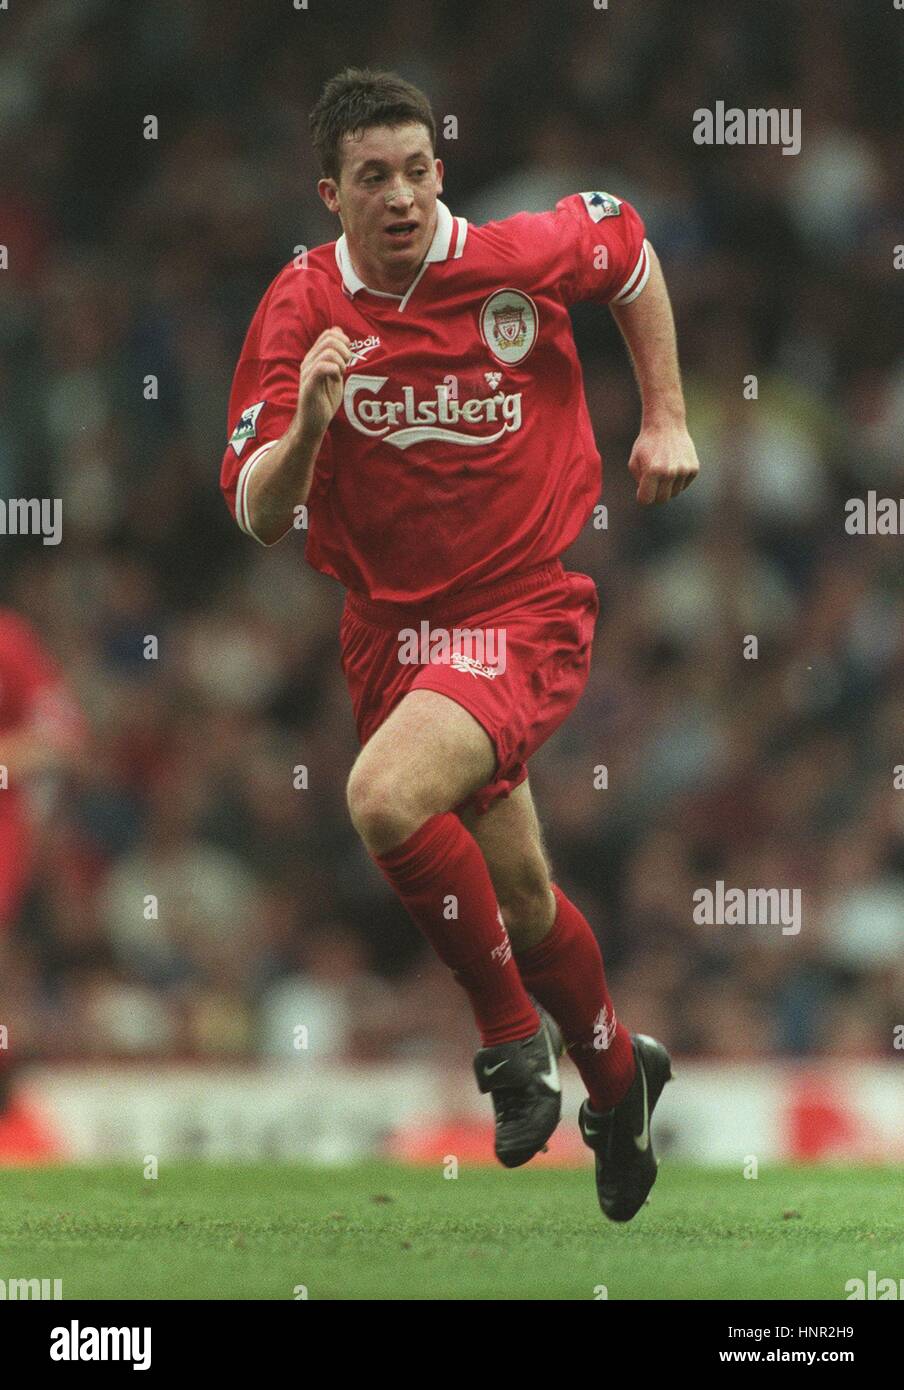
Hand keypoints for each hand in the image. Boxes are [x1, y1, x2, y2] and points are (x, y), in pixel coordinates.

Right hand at [293, 326, 351, 440]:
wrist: (313, 423)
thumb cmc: (324, 400)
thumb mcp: (334, 374)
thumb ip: (337, 356)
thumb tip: (338, 331)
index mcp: (314, 357)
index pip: (328, 334)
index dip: (343, 341)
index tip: (347, 358)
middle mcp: (309, 361)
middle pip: (329, 339)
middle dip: (345, 350)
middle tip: (346, 366)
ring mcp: (307, 372)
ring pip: (328, 352)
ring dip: (341, 362)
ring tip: (340, 375)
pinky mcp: (309, 385)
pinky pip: (322, 367)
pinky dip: (334, 371)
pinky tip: (336, 380)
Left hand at [628, 422, 699, 504]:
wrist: (666, 424)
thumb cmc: (647, 445)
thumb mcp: (634, 462)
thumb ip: (639, 483)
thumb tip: (649, 498)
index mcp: (652, 471)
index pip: (646, 500)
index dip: (642, 496)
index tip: (642, 489)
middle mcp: (669, 472)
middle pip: (661, 500)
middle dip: (655, 494)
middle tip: (652, 483)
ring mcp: (684, 471)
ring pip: (674, 493)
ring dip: (667, 487)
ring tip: (663, 470)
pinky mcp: (694, 469)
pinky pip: (684, 485)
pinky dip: (678, 480)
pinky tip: (674, 465)